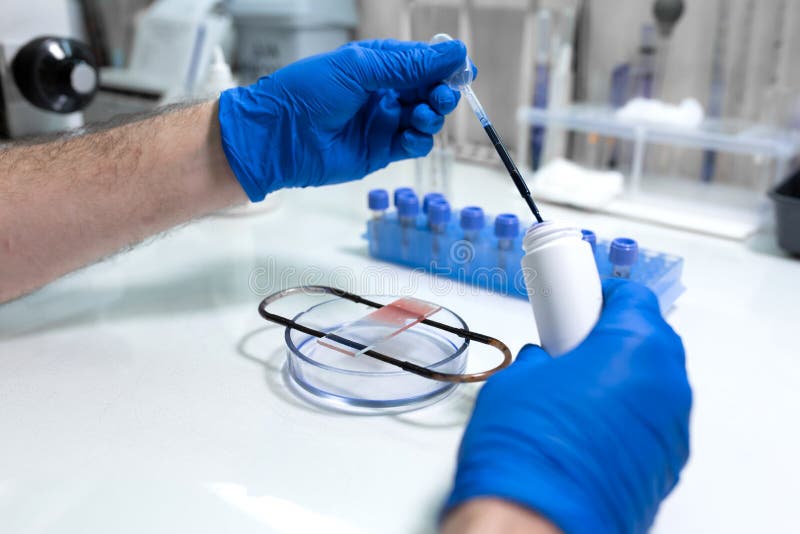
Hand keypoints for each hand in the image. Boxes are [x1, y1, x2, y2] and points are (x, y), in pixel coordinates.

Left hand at [218, 39, 467, 200]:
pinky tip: (412, 136)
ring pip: (426, 119)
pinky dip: (420, 141)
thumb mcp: (359, 68)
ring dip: (433, 116)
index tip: (465, 69)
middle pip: (429, 91)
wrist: (278, 136)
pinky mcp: (381, 152)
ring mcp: (383, 123)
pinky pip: (413, 146)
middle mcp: (383, 93)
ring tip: (422, 115)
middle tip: (442, 96)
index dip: (445, 66)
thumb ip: (407, 65)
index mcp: (377, 65)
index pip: (422, 62)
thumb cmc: (307, 93)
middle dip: (442, 92)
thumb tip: (453, 53)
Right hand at [444, 279, 691, 532]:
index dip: (599, 294)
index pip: (633, 296)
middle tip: (569, 345)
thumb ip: (544, 357)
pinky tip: (582, 430)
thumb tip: (546, 363)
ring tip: (570, 395)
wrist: (536, 522)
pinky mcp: (667, 466)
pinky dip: (624, 417)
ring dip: (618, 378)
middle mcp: (667, 386)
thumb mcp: (519, 378)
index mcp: (636, 348)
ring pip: (650, 383)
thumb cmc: (528, 452)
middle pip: (647, 338)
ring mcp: (672, 430)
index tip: (578, 299)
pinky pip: (649, 422)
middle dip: (610, 336)